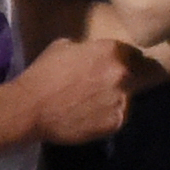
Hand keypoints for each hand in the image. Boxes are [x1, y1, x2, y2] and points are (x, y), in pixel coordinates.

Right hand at [19, 37, 144, 144]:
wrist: (32, 108)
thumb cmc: (44, 73)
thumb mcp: (64, 46)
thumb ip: (88, 49)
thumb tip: (94, 55)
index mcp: (112, 50)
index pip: (133, 53)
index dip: (125, 60)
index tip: (117, 66)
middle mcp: (123, 74)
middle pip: (137, 75)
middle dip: (125, 79)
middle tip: (107, 87)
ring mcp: (123, 100)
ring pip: (129, 98)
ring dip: (117, 100)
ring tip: (96, 105)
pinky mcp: (117, 122)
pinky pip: (119, 117)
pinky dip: (109, 118)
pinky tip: (92, 117)